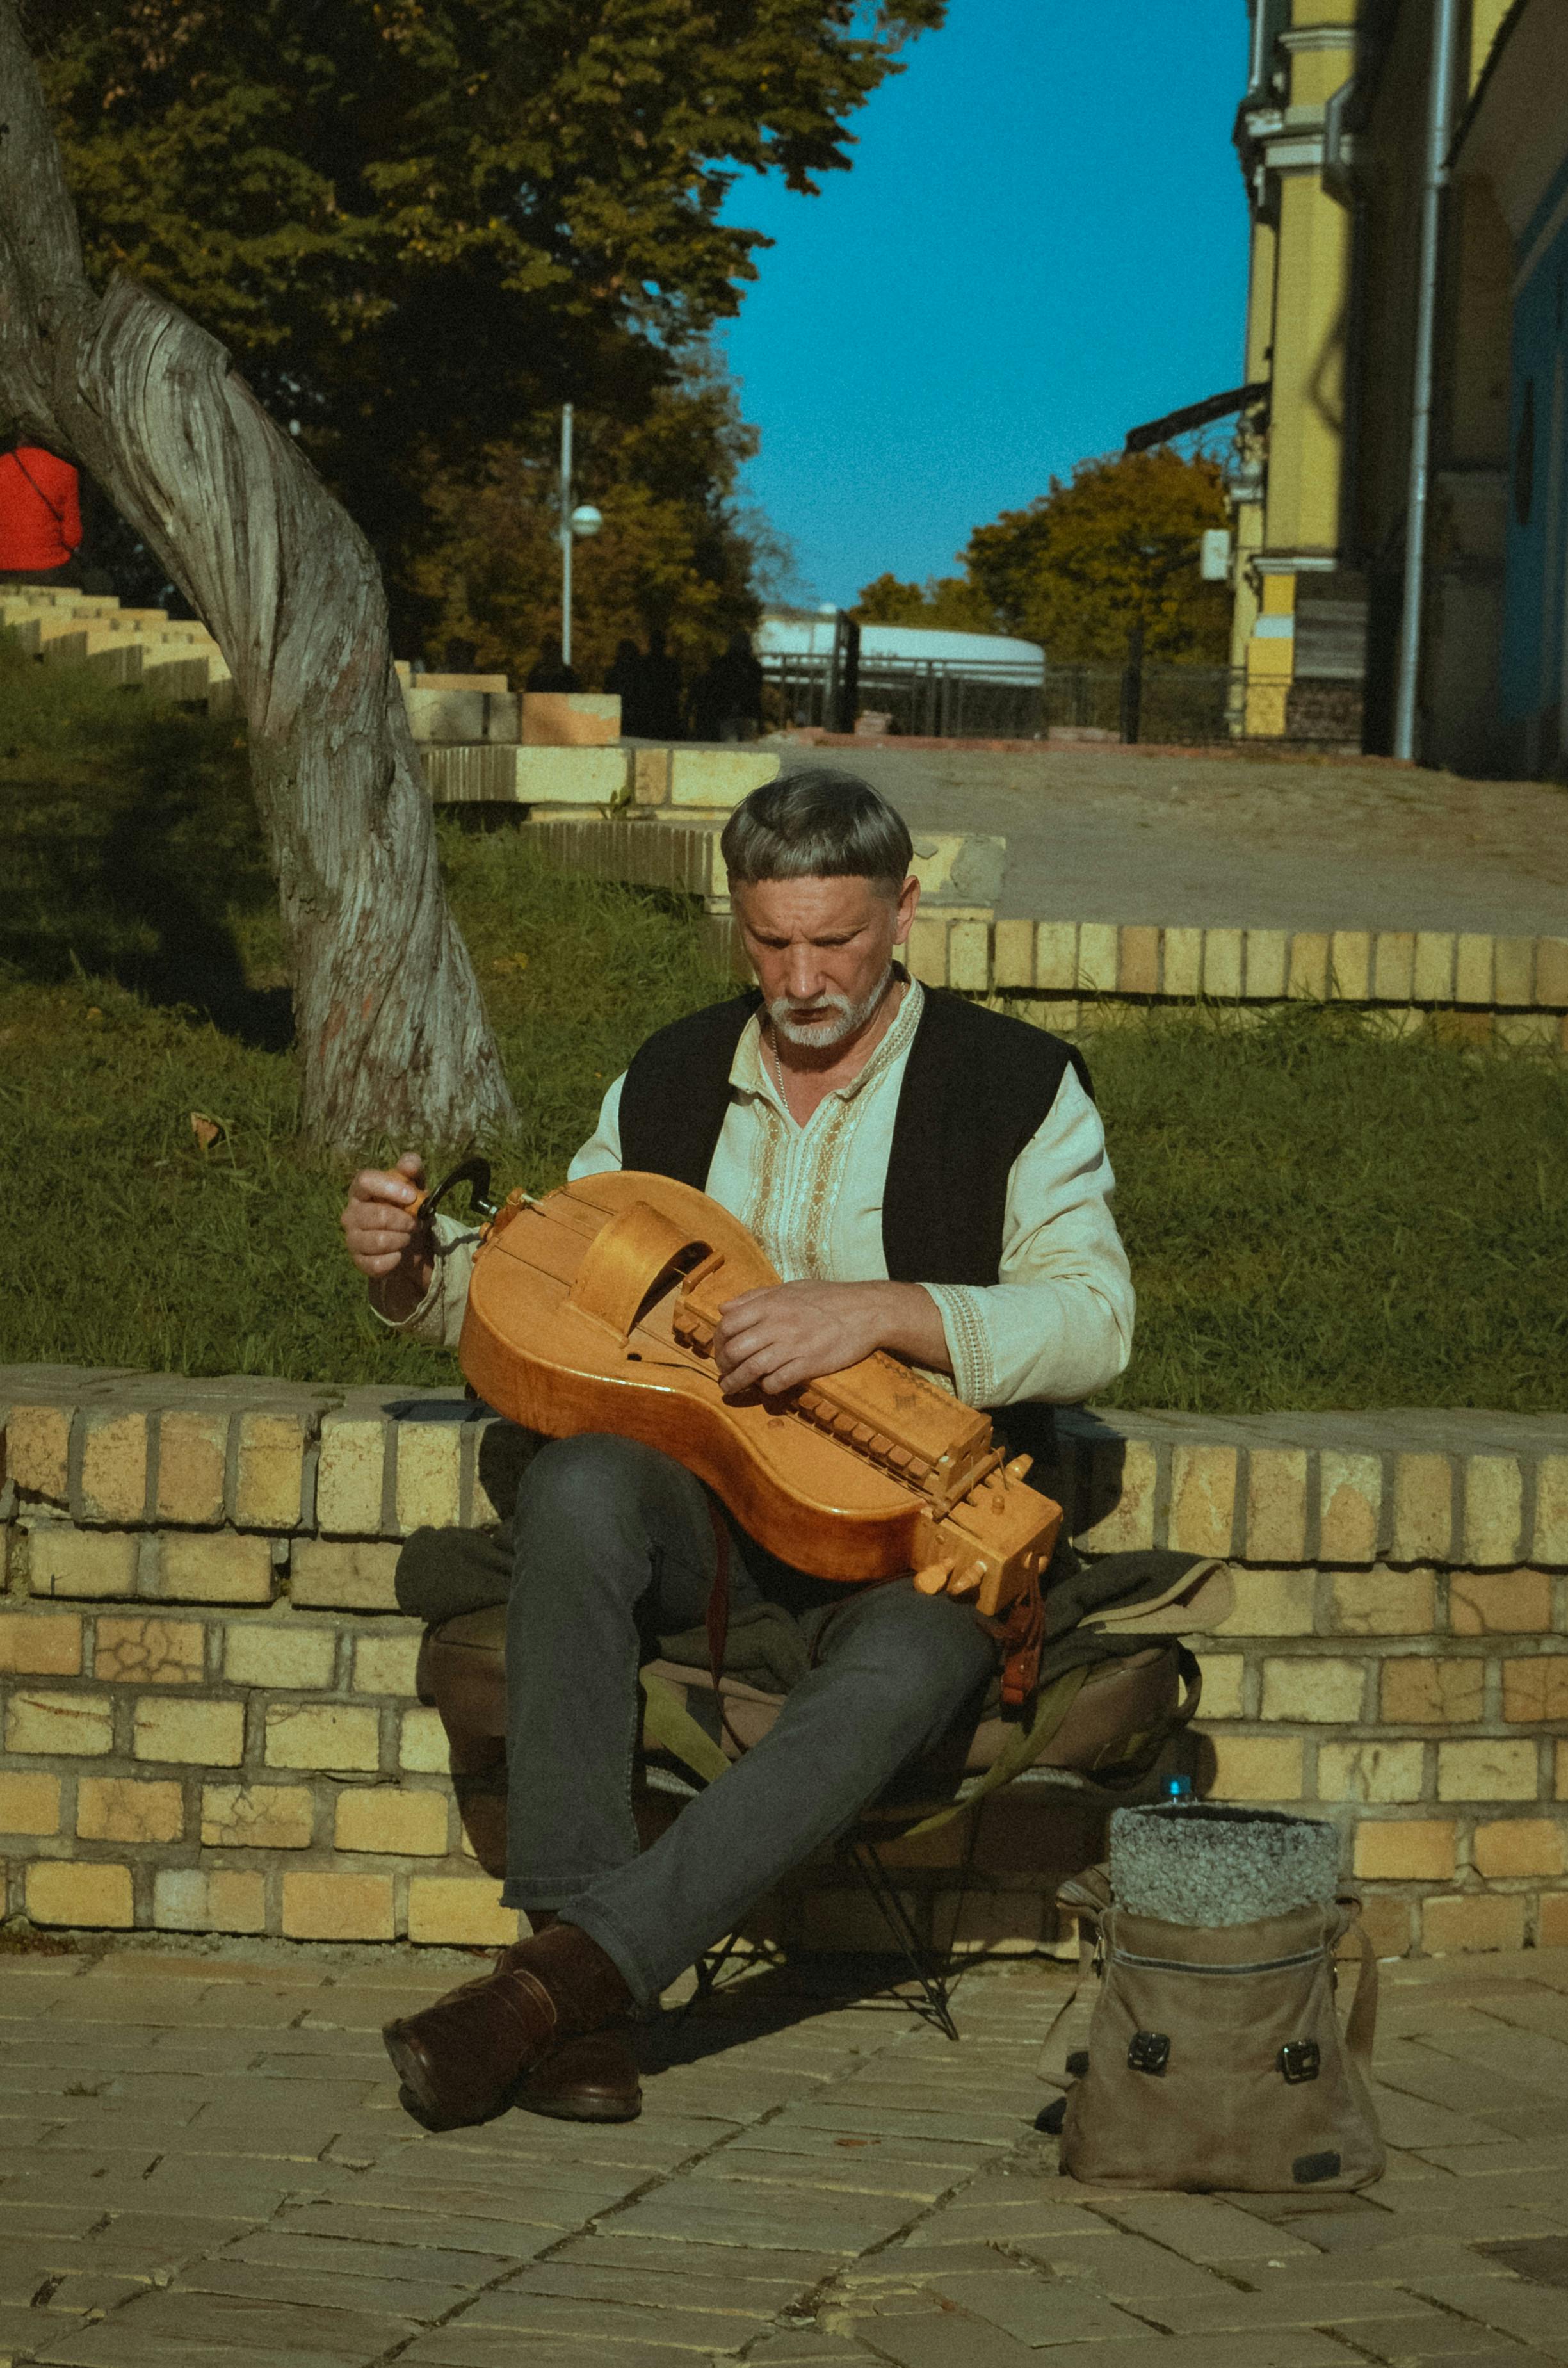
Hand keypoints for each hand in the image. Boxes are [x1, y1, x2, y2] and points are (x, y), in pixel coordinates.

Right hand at [341, 1153, 431, 1309]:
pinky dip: (394, 1260)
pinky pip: (376, 1264)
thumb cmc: (407, 1206)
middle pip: (376, 1215)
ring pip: (378, 1241)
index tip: (412, 1196)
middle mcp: (350, 1214)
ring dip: (402, 1239)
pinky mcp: (359, 1261)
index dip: (388, 1187)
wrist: (409, 1239)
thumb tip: (408, 1165)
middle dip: (404, 1220)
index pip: (364, 1181)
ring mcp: (352, 1239)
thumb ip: (412, 1168)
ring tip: (408, 1236)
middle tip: (415, 1222)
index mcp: (360, 1190)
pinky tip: (399, 1254)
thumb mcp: (414, 1184)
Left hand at [712, 1281, 948, 1399]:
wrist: (868, 1310)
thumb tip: (724, 1308)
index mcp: (771, 1304)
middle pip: (734, 1349)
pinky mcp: (809, 1364)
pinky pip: (777, 1381)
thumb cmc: (829, 1297)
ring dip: (736, 1383)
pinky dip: (766, 1388)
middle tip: (723, 1372)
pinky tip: (766, 1388)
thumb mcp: (791, 1288)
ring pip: (751, 1369)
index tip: (719, 1349)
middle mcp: (778, 1324)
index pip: (728, 1323)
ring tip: (731, 1389)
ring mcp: (793, 1345)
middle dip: (723, 1365)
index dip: (717, 1340)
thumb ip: (756, 1297)